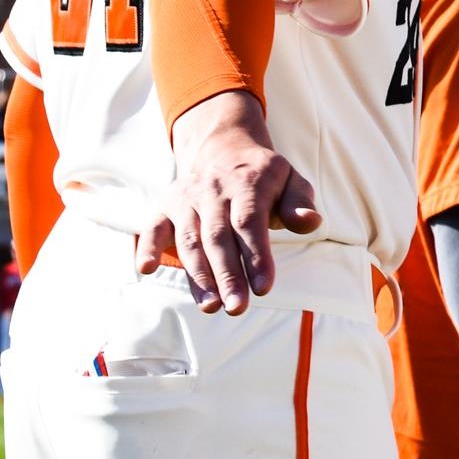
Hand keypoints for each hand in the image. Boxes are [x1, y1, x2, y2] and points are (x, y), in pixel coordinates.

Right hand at [139, 90, 320, 314]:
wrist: (225, 150)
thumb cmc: (264, 177)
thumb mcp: (291, 181)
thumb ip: (300, 202)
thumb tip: (311, 222)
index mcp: (247, 183)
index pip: (249, 223)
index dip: (256, 256)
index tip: (263, 289)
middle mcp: (213, 190)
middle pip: (218, 237)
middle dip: (227, 275)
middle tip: (237, 308)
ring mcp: (186, 198)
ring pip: (190, 240)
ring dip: (198, 276)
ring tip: (211, 307)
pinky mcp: (165, 207)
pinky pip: (153, 227)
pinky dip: (147, 247)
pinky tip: (147, 270)